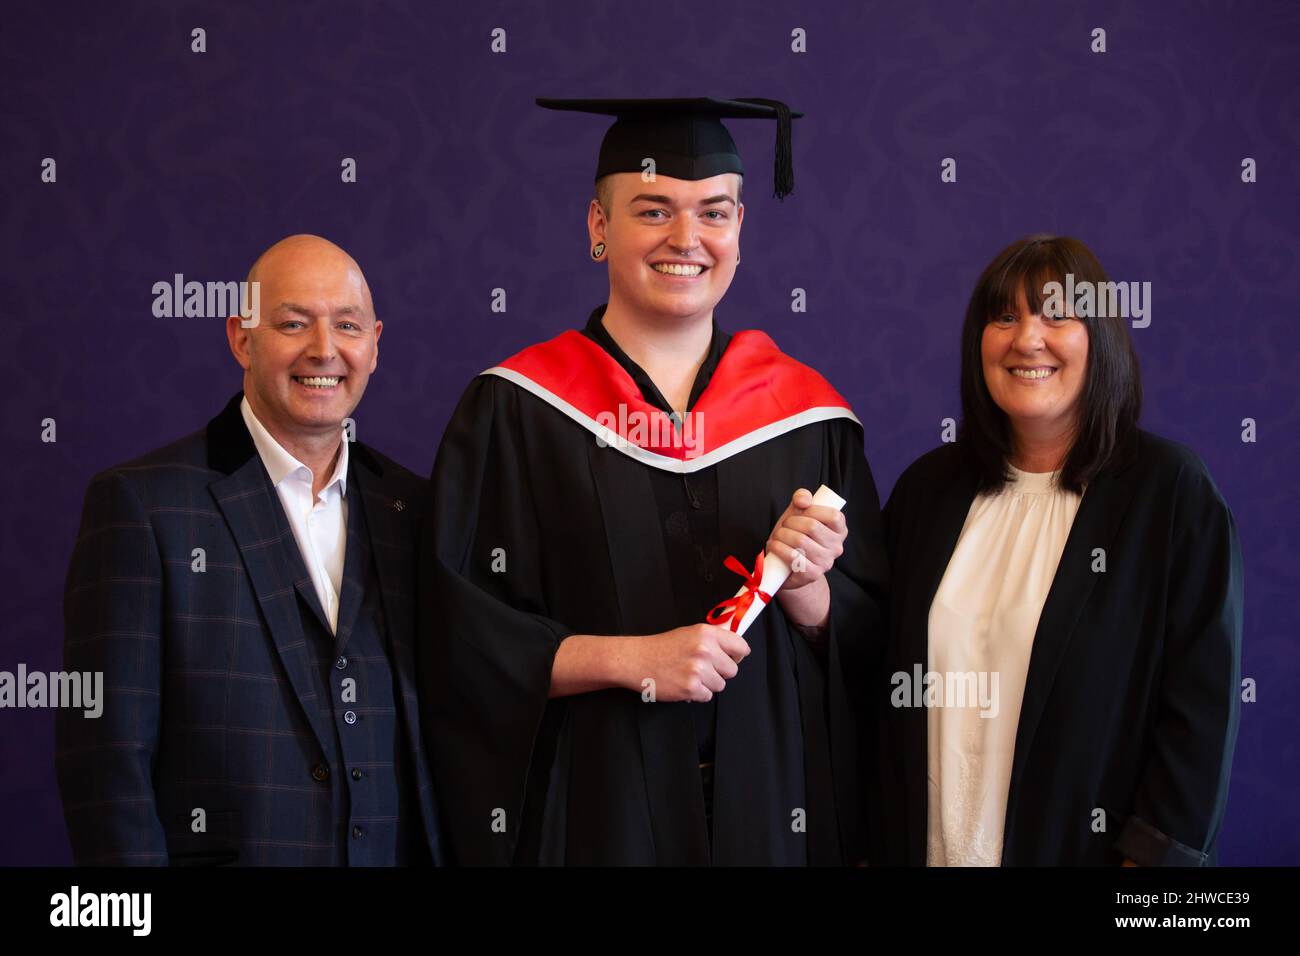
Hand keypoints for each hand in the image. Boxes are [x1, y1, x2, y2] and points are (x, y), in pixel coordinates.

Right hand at [630, 623, 750, 701]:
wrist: (637, 660)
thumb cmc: (662, 647)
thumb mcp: (690, 633)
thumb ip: (713, 639)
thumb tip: (736, 647)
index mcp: (707, 633)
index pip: (741, 646)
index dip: (737, 655)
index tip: (731, 658)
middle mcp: (705, 650)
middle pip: (732, 670)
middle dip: (720, 672)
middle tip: (702, 668)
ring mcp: (698, 670)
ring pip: (720, 685)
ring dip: (707, 684)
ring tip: (689, 675)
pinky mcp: (691, 688)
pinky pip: (707, 696)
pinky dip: (697, 693)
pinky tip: (683, 683)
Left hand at [767, 488, 846, 591]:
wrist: (788, 566)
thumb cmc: (796, 534)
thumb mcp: (799, 513)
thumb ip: (802, 498)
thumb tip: (802, 500)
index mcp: (840, 530)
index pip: (833, 515)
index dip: (812, 509)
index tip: (799, 510)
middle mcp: (837, 547)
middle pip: (812, 526)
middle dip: (791, 522)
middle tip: (784, 525)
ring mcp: (826, 562)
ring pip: (800, 541)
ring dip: (782, 535)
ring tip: (778, 535)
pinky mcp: (812, 574)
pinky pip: (793, 558)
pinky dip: (779, 548)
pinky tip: (774, 545)